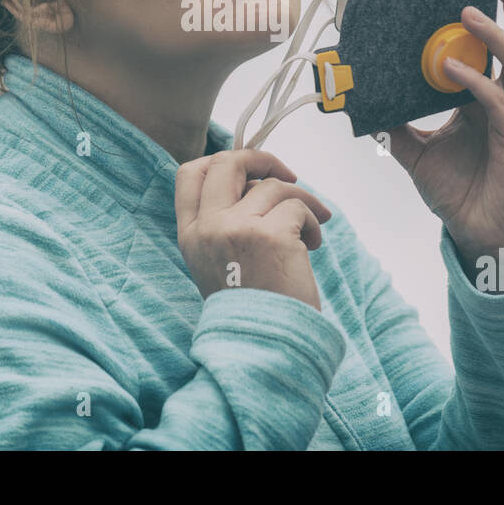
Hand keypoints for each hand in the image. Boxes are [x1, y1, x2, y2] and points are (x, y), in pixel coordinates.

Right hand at [175, 148, 333, 310]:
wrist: (265, 345)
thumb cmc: (251, 305)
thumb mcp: (219, 260)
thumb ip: (225, 221)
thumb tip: (257, 180)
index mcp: (191, 234)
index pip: (189, 174)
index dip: (221, 160)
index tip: (249, 170)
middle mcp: (208, 227)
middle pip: (228, 163)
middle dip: (262, 159)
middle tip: (286, 174)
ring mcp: (237, 228)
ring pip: (273, 186)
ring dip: (300, 201)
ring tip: (309, 232)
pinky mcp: (271, 235)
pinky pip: (299, 206)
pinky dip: (314, 222)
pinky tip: (312, 246)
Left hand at [373, 0, 503, 274]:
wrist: (477, 236)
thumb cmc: (457, 193)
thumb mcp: (416, 153)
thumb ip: (395, 125)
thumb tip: (361, 102)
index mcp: (491, 99)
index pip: (498, 47)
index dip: (493, 14)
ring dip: (496, 36)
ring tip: (468, 13)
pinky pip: (500, 104)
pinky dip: (476, 83)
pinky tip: (451, 69)